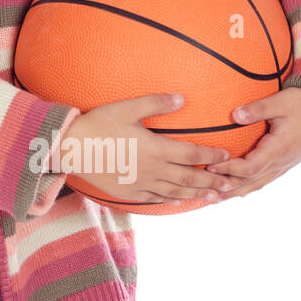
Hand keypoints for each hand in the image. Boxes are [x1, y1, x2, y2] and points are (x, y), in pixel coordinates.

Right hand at [62, 93, 232, 204]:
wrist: (70, 149)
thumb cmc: (97, 124)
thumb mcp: (126, 109)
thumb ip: (155, 103)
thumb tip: (183, 99)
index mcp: (155, 148)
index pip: (192, 154)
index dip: (212, 155)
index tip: (227, 156)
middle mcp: (152, 169)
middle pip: (188, 177)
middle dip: (211, 181)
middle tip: (230, 185)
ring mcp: (140, 183)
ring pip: (175, 191)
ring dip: (196, 194)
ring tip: (213, 198)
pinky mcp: (128, 192)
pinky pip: (154, 198)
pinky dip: (170, 199)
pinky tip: (178, 200)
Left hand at [206, 89, 300, 199]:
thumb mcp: (281, 101)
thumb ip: (257, 109)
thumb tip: (234, 115)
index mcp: (279, 148)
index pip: (250, 167)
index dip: (228, 169)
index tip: (208, 167)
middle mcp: (283, 161)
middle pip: (252, 181)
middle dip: (228, 187)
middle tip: (204, 192)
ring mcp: (286, 163)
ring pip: (259, 183)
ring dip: (237, 191)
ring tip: (216, 199)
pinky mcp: (287, 162)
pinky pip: (267, 179)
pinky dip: (250, 186)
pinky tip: (239, 190)